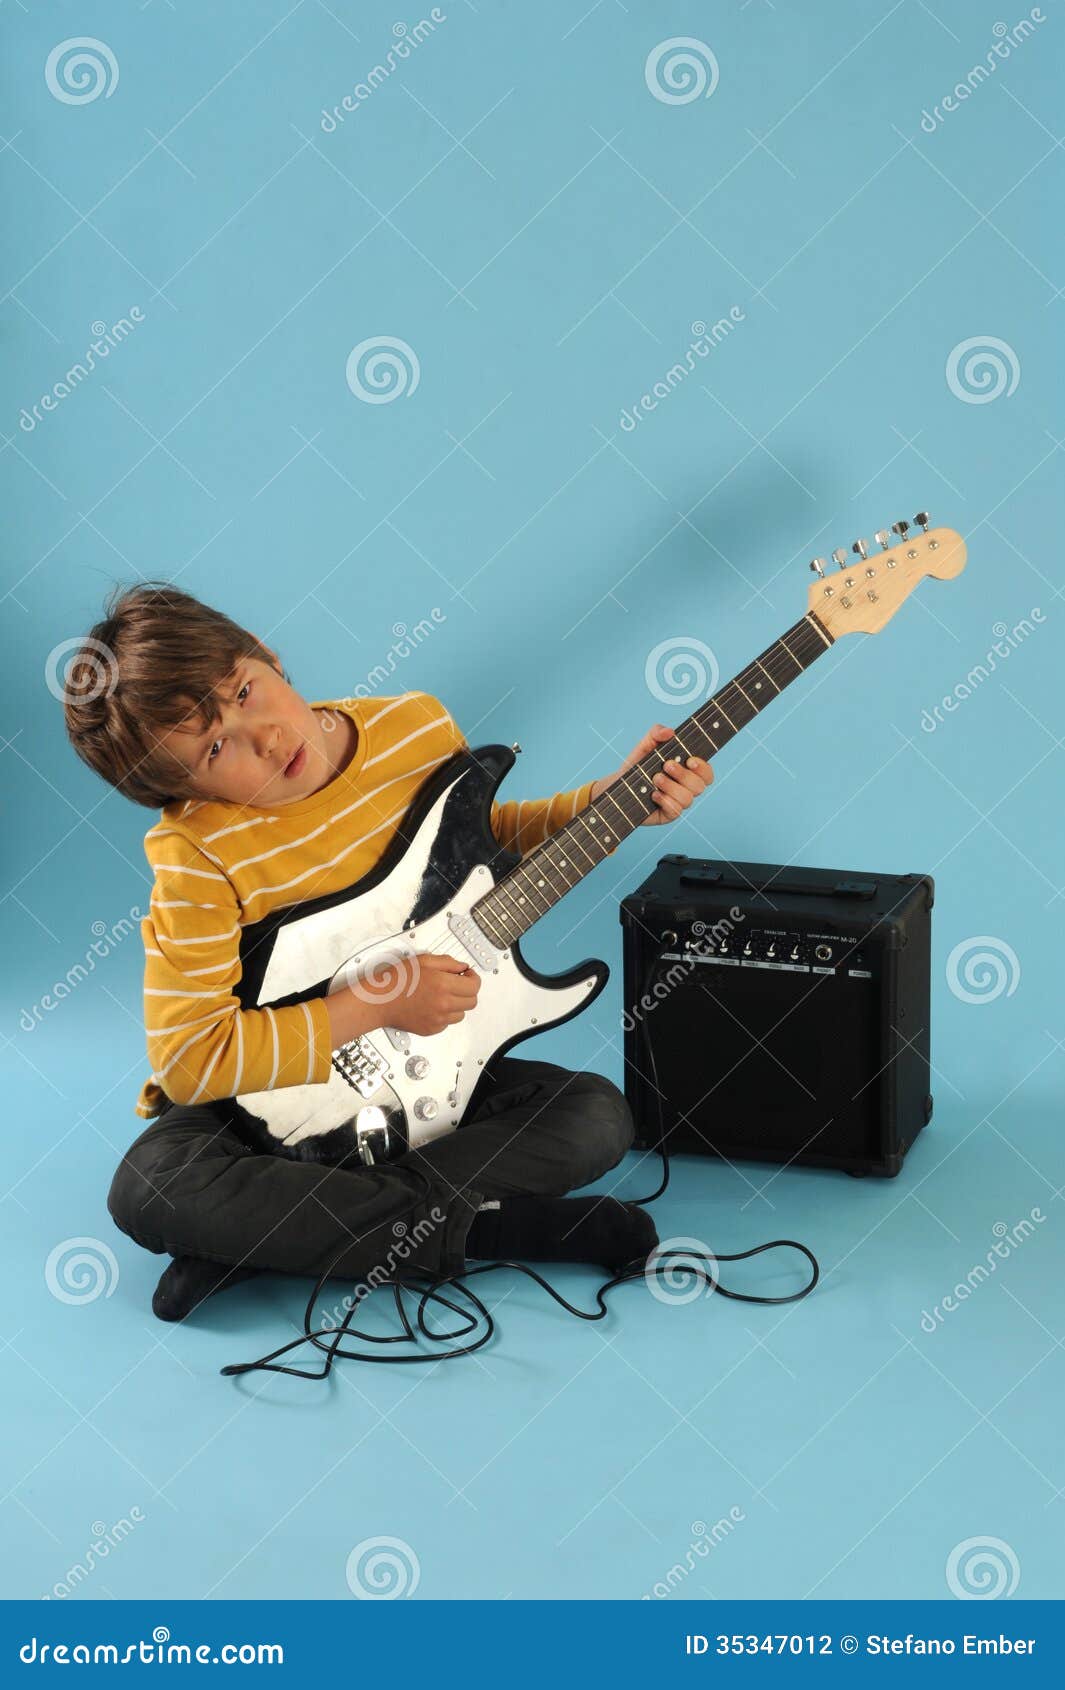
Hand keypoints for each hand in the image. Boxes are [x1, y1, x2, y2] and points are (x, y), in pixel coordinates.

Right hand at [363, 951, 480, 1037]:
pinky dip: (444, 1015)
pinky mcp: (432, 1029)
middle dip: (468, 991)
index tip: (468, 975)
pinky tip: (432, 1005)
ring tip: (442, 995)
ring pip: (461, 1014)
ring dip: (457, 1004)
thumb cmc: (395, 980)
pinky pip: (448, 1023)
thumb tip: (462, 967)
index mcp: (444, 985)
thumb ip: (448, 962)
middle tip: (457, 984)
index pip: (475, 986)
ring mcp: (438, 1020)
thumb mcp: (423, 961)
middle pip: (472, 1002)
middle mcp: (444, 1004)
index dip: (473, 978)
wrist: (378, 1001)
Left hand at [589, 723, 713, 825]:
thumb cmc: (637, 765)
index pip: (706, 773)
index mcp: (687, 771)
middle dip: (683, 775)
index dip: (703, 768)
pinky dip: (665, 801)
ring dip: (672, 787)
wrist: (618, 784)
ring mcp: (678, 802)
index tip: (690, 760)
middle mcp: (686, 788)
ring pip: (688, 799)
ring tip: (655, 779)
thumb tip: (670, 732)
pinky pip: (675, 811)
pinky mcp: (668, 815)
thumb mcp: (645, 745)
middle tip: (666, 765)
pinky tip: (653, 795)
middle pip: (700, 786)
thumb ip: (656, 733)